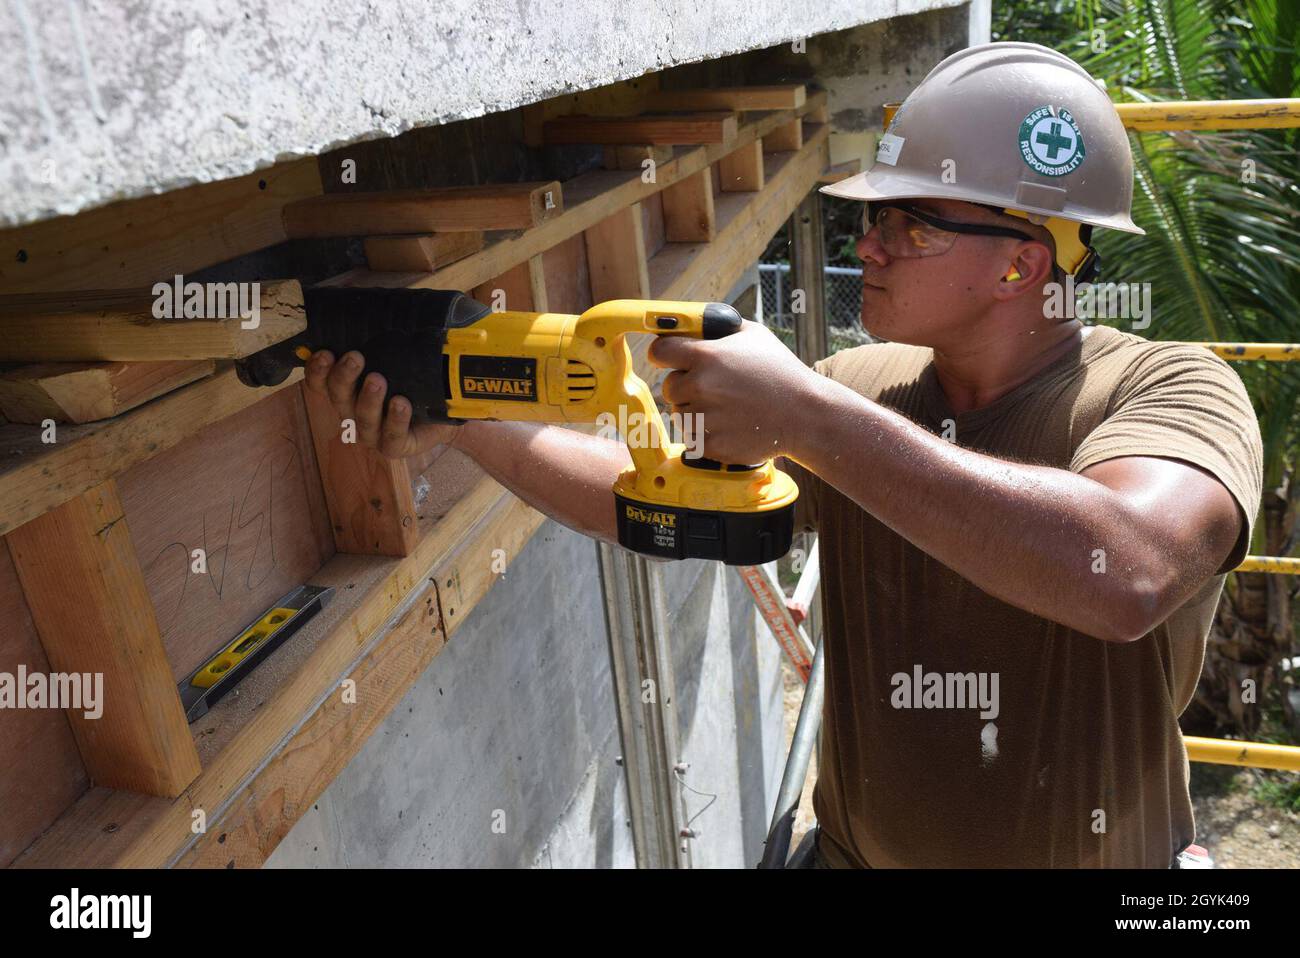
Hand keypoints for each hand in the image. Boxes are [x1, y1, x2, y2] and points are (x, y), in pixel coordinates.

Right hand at [303, 349, 460, 458]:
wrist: (448, 407)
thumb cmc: (415, 378)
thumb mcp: (400, 354)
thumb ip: (387, 336)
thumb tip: (387, 303)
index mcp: (348, 389)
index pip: (320, 381)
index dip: (316, 369)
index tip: (324, 352)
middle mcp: (353, 411)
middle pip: (338, 397)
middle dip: (343, 376)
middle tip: (355, 357)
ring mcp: (373, 433)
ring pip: (362, 419)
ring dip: (368, 399)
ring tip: (378, 380)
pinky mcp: (395, 447)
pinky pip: (391, 437)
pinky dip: (395, 420)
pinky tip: (401, 403)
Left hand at [647, 320, 817, 463]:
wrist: (805, 415)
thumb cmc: (782, 373)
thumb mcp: (754, 335)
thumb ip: (720, 329)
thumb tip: (695, 325)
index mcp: (706, 356)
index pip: (659, 351)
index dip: (662, 354)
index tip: (667, 358)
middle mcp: (701, 386)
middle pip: (669, 387)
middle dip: (684, 386)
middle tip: (711, 387)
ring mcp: (705, 418)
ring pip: (680, 414)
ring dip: (695, 411)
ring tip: (726, 408)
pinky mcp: (712, 444)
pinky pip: (692, 438)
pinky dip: (705, 434)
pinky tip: (728, 425)